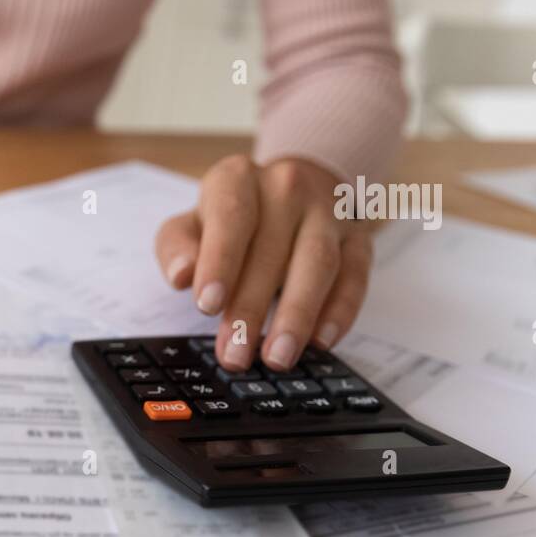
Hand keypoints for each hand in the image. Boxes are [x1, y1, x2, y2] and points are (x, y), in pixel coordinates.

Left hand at [155, 155, 370, 371]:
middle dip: (251, 308)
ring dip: (298, 315)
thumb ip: (177, 247)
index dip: (220, 261)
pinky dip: (340, 312)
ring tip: (278, 357)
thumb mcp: (190, 224)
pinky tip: (321, 342)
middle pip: (273, 250)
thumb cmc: (231, 219)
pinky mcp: (358, 238)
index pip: (232, 217)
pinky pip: (355, 276)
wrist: (290, 190)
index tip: (208, 305)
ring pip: (319, 263)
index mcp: (237, 179)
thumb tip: (180, 275)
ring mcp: (328, 212)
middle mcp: (287, 188)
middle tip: (235, 355)